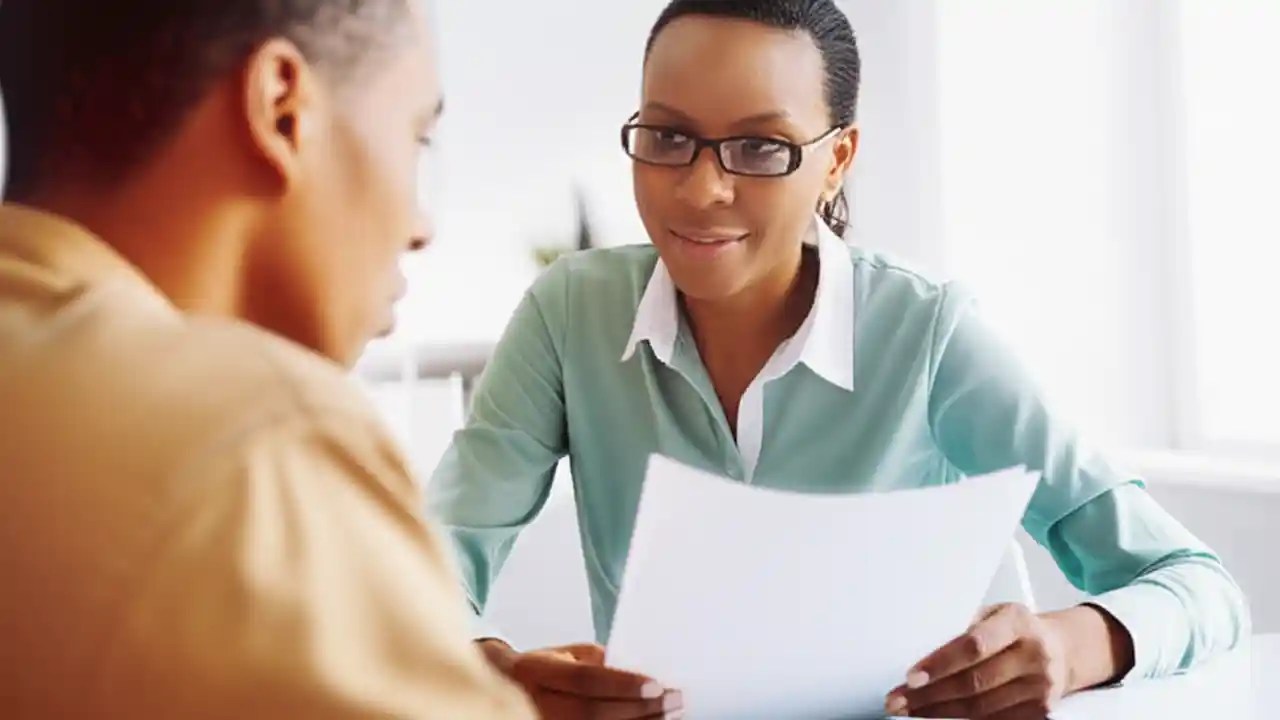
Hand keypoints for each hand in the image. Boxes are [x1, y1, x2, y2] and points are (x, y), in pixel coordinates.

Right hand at [480, 640, 682, 718]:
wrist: (503, 686)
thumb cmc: (544, 667)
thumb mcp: (567, 654)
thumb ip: (599, 661)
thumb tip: (640, 671)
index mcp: (537, 670)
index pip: (584, 679)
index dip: (622, 684)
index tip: (657, 684)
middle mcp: (535, 702)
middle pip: (593, 712)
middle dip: (639, 708)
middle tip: (674, 700)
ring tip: (669, 716)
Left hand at [884, 604, 1070, 719]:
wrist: (1061, 649)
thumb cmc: (1015, 628)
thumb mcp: (993, 614)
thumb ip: (965, 627)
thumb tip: (921, 651)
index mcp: (1018, 622)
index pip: (974, 645)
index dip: (940, 663)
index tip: (911, 676)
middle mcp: (1034, 654)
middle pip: (974, 682)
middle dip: (930, 693)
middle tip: (898, 699)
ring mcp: (1040, 686)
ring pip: (980, 707)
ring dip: (940, 710)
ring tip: (911, 709)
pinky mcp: (1041, 710)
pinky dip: (963, 719)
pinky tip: (940, 714)